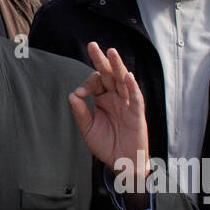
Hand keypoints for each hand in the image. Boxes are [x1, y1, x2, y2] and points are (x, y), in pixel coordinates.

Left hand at [69, 42, 147, 187]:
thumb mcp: (88, 129)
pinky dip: (132, 87)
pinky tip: (128, 76)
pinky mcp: (137, 113)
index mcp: (103, 99)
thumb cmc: (106, 144)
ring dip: (118, 66)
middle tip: (93, 45)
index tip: (80, 94)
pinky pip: (136, 98)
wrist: (122, 163)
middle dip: (101, 60)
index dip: (87, 84)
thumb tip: (72, 95)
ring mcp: (127, 104)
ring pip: (123, 81)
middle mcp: (116, 97)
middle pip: (109, 74)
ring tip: (111, 52)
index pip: (96, 82)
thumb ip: (80, 113)